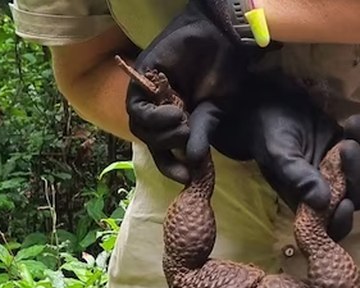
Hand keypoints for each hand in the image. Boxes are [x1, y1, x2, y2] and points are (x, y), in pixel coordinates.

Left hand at [125, 0, 253, 183]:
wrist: (221, 37)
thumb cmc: (223, 71)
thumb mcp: (214, 110)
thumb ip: (201, 134)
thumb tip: (194, 162)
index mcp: (176, 119)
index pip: (164, 150)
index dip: (171, 166)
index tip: (185, 177)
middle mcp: (159, 109)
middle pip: (149, 140)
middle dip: (167, 147)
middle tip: (187, 136)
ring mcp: (149, 95)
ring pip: (140, 128)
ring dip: (160, 133)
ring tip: (182, 122)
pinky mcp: (142, 80)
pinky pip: (136, 109)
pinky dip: (153, 118)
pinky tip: (174, 113)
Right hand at [200, 74, 359, 239]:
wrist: (271, 105)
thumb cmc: (269, 134)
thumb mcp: (279, 156)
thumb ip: (299, 178)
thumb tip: (322, 202)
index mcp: (308, 201)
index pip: (331, 225)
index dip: (343, 221)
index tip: (345, 203)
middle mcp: (328, 188)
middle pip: (359, 195)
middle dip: (359, 172)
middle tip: (346, 145)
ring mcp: (342, 169)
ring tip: (350, 123)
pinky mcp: (352, 146)